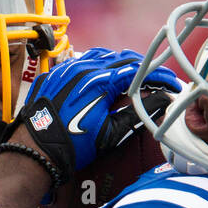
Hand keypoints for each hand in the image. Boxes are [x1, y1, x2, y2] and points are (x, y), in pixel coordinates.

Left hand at [15, 47, 179, 179]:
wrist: (35, 152)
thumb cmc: (73, 147)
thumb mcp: (110, 133)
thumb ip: (138, 113)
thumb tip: (163, 101)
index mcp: (100, 81)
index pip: (138, 70)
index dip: (158, 76)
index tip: (171, 84)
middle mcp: (83, 68)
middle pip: (122, 59)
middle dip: (143, 68)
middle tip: (156, 81)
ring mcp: (67, 68)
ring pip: (102, 56)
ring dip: (120, 64)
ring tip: (133, 77)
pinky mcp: (55, 74)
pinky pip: (82, 61)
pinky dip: (99, 66)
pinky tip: (105, 77)